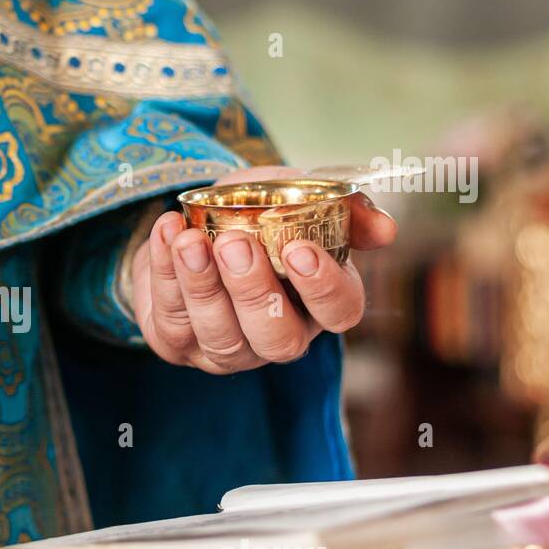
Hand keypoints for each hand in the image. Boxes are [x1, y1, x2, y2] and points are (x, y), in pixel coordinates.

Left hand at [132, 165, 397, 373]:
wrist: (193, 225)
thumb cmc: (256, 217)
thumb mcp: (298, 198)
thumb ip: (343, 207)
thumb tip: (385, 229)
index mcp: (320, 304)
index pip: (339, 312)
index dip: (322, 287)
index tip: (299, 249)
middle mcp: (278, 337)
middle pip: (276, 337)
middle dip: (253, 292)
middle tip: (234, 244)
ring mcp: (227, 349)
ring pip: (219, 335)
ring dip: (201, 285)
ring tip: (190, 239)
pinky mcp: (178, 344)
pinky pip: (171, 316)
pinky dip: (164, 271)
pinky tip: (166, 233)